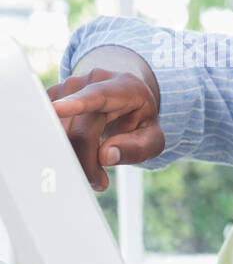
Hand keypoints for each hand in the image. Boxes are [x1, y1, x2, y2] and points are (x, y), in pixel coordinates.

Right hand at [47, 50, 162, 190]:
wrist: (126, 97)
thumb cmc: (139, 119)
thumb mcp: (153, 137)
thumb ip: (138, 147)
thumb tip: (106, 156)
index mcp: (123, 87)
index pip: (98, 96)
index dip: (76, 104)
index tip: (57, 110)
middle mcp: (92, 81)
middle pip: (79, 128)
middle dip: (87, 160)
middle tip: (99, 182)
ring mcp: (68, 87)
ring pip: (59, 130)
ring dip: (73, 157)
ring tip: (93, 172)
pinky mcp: (52, 96)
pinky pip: (49, 127)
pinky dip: (61, 147)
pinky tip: (77, 157)